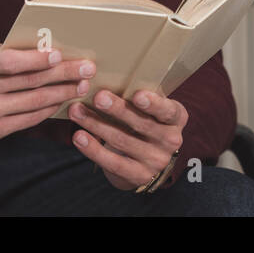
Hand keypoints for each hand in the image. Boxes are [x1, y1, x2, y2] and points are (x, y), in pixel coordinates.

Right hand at [0, 39, 94, 151]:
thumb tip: (37, 47)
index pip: (10, 63)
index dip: (38, 59)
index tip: (60, 55)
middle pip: (29, 82)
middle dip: (63, 75)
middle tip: (87, 68)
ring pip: (33, 103)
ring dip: (62, 93)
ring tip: (81, 85)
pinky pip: (26, 121)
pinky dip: (46, 110)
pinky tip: (61, 101)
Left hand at [69, 89, 187, 190]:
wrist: (147, 161)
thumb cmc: (145, 123)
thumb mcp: (151, 110)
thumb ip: (140, 97)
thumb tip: (109, 77)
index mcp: (176, 118)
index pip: (168, 111)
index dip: (154, 104)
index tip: (137, 94)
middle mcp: (171, 140)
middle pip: (141, 124)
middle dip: (117, 110)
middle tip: (98, 97)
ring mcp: (156, 161)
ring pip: (122, 141)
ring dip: (96, 125)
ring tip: (76, 111)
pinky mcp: (138, 176)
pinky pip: (113, 162)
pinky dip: (93, 149)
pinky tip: (79, 137)